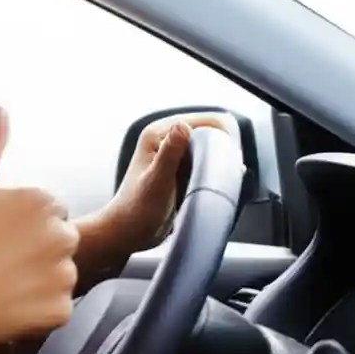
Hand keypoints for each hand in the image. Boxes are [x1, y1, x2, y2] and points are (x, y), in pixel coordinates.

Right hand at [0, 106, 78, 348]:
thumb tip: (0, 108)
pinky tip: (3, 305)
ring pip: (56, 273)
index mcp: (43, 200)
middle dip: (30, 249)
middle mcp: (63, 235)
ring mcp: (64, 276)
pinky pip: (54, 306)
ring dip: (34, 278)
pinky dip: (34, 308)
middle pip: (55, 240)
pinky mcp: (60, 311)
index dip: (15, 223)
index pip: (45, 209)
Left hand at [97, 112, 231, 254]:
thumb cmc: (136, 210)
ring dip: (223, 162)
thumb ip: (170, 153)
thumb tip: (183, 125)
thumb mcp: (157, 180)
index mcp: (158, 133)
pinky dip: (217, 172)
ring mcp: (174, 155)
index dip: (223, 137)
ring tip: (224, 181)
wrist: (128, 232)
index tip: (226, 161)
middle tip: (226, 174)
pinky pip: (207, 164)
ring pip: (212, 149)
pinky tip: (222, 184)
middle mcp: (166, 139)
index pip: (205, 121)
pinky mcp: (180, 170)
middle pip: (212, 134)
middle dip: (225, 151)